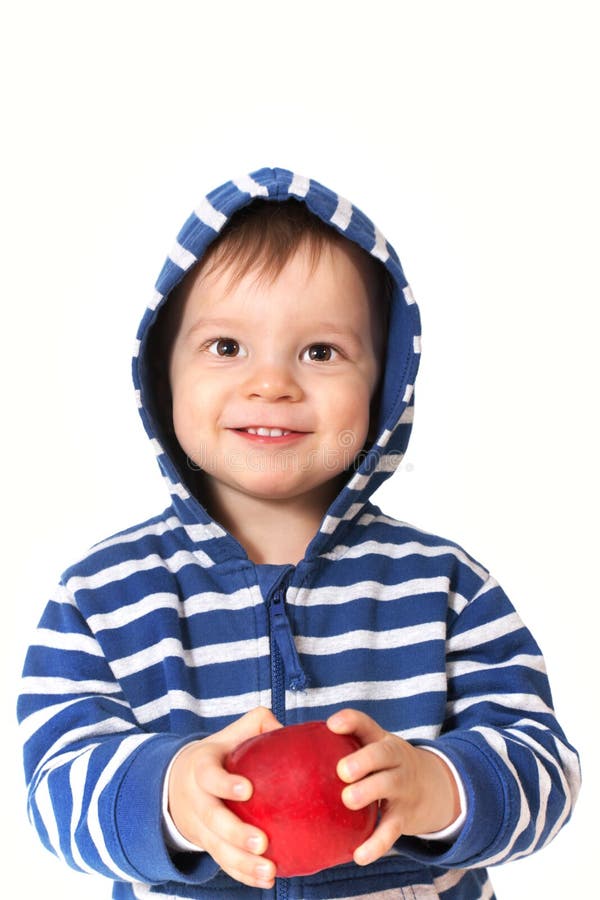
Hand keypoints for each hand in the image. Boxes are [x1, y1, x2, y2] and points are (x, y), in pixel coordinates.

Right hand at [168, 706, 281, 887]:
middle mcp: (197, 800)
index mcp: (201, 768)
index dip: (226, 784)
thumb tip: (282, 727)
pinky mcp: (207, 845)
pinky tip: (266, 880)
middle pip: (212, 819)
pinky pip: (223, 863)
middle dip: (236, 833)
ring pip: (217, 848)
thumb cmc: (215, 756)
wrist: (175, 783)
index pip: (210, 777)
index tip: (248, 790)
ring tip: (269, 871)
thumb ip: (255, 723)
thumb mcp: (227, 735)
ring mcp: (200, 827)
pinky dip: (242, 874)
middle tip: (262, 842)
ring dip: (242, 863)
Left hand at [327, 709, 459, 866]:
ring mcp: (402, 787)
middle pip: (383, 753)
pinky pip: (392, 830)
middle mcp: (394, 759)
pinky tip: (359, 855)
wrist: (434, 787)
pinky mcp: (405, 817)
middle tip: (342, 771)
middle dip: (363, 760)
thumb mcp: (370, 746)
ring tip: (348, 800)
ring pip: (390, 785)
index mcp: (379, 739)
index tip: (332, 725)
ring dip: (369, 791)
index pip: (366, 724)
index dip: (351, 721)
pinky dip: (377, 844)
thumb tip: (271, 724)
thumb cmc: (382, 765)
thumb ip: (332, 742)